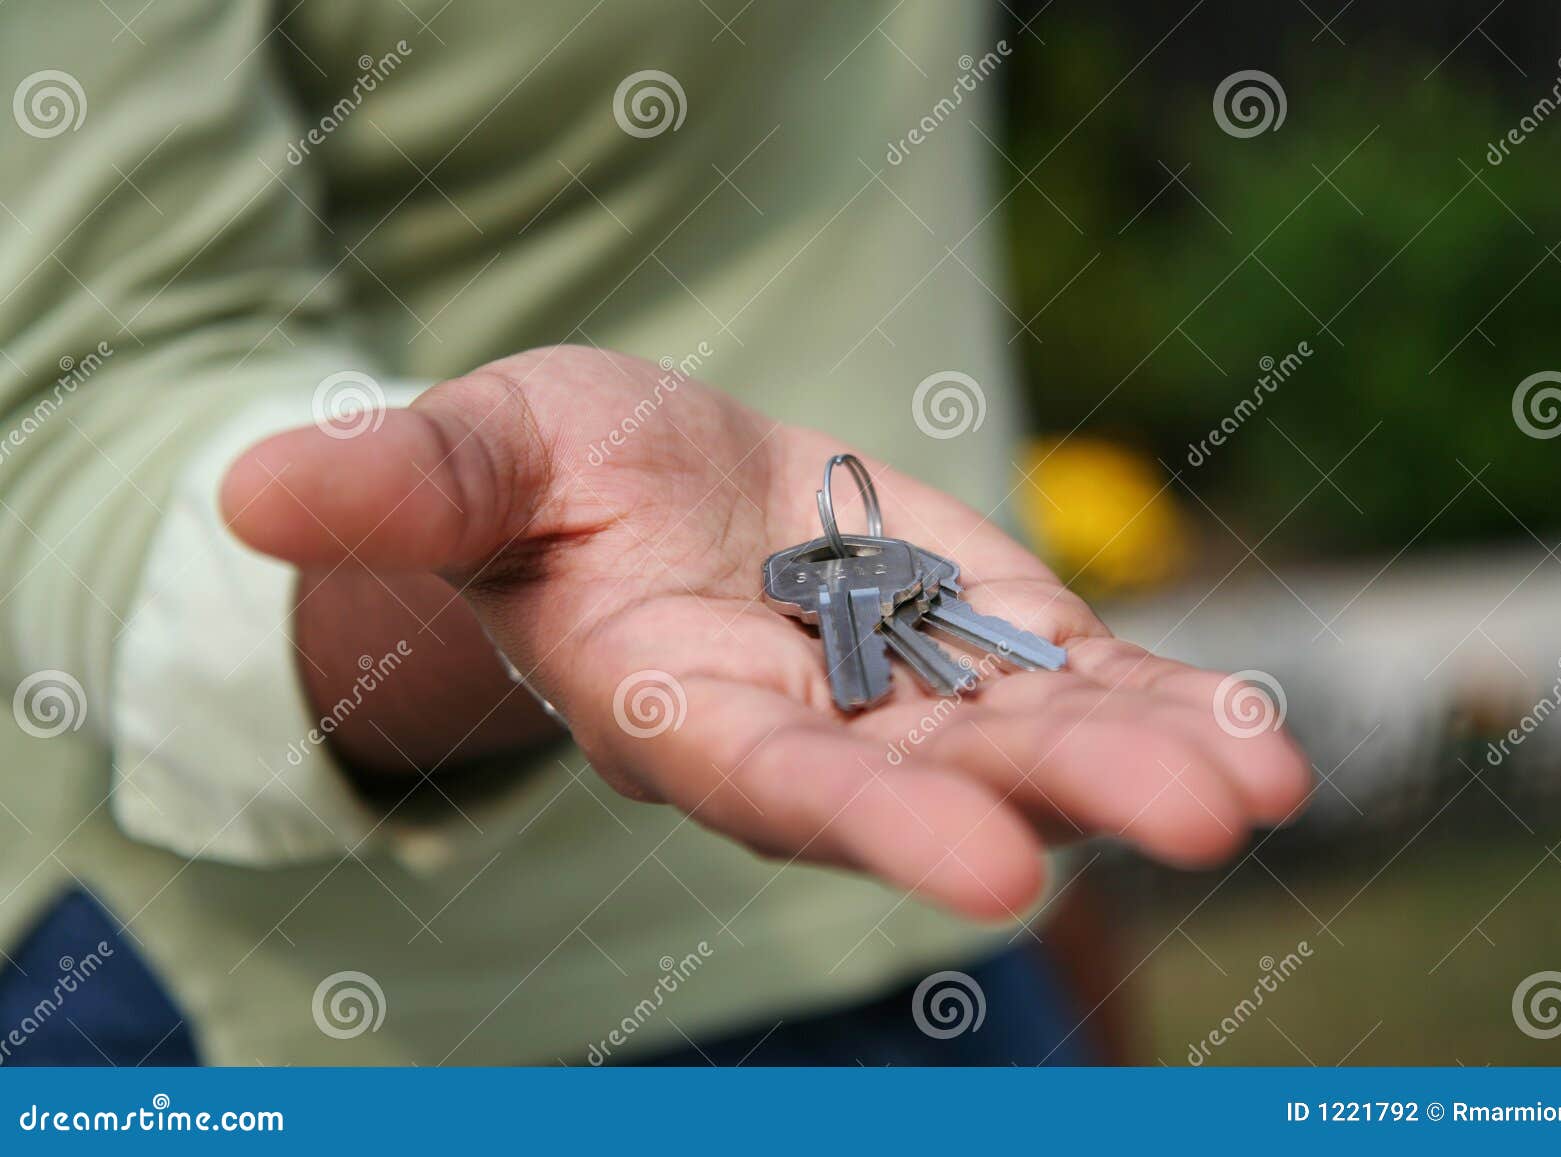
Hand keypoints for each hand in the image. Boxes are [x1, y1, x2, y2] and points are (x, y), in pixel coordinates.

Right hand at [222, 345, 1308, 919]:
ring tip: (1275, 780)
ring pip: (1037, 734)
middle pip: (946, 776)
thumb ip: (404, 482)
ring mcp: (911, 691)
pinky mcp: (981, 636)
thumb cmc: (549, 483)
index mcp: (687, 710)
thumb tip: (256, 486)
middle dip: (1070, 795)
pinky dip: (1168, 697)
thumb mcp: (482, 455)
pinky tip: (1262, 724)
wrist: (647, 488)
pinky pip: (1081, 677)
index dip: (879, 818)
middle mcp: (813, 732)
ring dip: (1155, 757)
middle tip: (1206, 820)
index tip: (996, 864)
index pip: (781, 785)